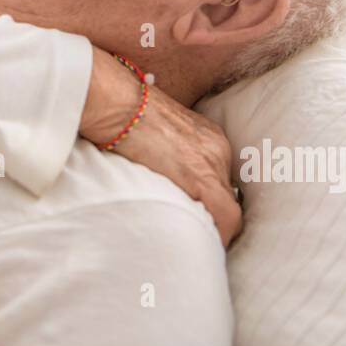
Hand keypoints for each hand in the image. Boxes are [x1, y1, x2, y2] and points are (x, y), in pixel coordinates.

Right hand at [80, 48, 242, 245]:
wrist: (117, 101)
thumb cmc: (124, 114)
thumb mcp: (154, 132)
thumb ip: (166, 153)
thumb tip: (158, 175)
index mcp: (206, 137)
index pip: (220, 177)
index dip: (212, 201)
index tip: (199, 217)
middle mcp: (217, 148)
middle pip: (227, 192)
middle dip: (214, 215)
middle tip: (199, 235)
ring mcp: (212, 161)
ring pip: (228, 207)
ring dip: (214, 225)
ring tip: (198, 242)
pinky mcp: (201, 177)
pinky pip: (226, 216)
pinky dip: (220, 233)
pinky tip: (207, 245)